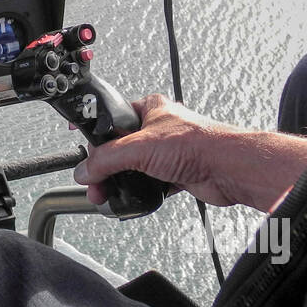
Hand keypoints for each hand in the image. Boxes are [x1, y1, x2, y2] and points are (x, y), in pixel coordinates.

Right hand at [72, 93, 306, 212]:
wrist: (228, 169)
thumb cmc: (198, 144)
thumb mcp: (139, 147)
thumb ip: (107, 159)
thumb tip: (85, 169)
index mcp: (150, 109)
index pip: (112, 118)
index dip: (95, 131)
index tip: (78, 139)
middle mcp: (158, 128)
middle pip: (120, 148)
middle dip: (105, 168)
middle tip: (94, 183)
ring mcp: (167, 152)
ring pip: (134, 168)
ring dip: (122, 181)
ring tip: (110, 194)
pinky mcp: (176, 173)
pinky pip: (150, 183)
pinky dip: (141, 191)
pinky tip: (135, 197)